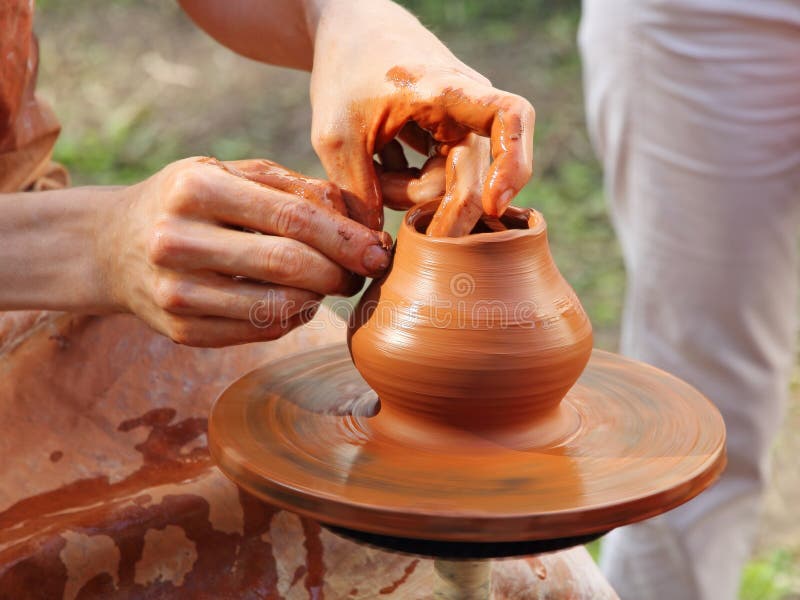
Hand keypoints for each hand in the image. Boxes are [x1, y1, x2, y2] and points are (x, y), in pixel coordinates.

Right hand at [99, 156, 391, 346]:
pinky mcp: (180, 331)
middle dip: (340, 273)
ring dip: (319, 299)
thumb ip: (295, 189)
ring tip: (327, 283)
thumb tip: (359, 220)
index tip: (380, 251)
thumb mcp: (232, 174)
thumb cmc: (191, 201)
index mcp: (197, 189)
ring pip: (278, 307)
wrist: (114, 244)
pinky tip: (293, 300)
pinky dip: (291, 318)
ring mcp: (175, 291)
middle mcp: (179, 240)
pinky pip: (259, 332)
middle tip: (361, 271)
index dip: (346, 238)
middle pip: (290, 266)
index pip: (293, 218)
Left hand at [308, 0, 534, 234]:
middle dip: (435, 212)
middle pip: (469, 179)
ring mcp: (460, 124)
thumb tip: (378, 252)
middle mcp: (466, 108)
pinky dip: (409, 184)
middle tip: (411, 240)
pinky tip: (383, 166)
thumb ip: (356, 191)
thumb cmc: (344, 70)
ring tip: (374, 170)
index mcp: (446, 90)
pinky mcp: (448, 138)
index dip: (513, 163)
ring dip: (409, 193)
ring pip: (448, 184)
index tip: (493, 203)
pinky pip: (439, 178)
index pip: (510, 116)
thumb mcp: (334, 135)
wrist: (351, 30)